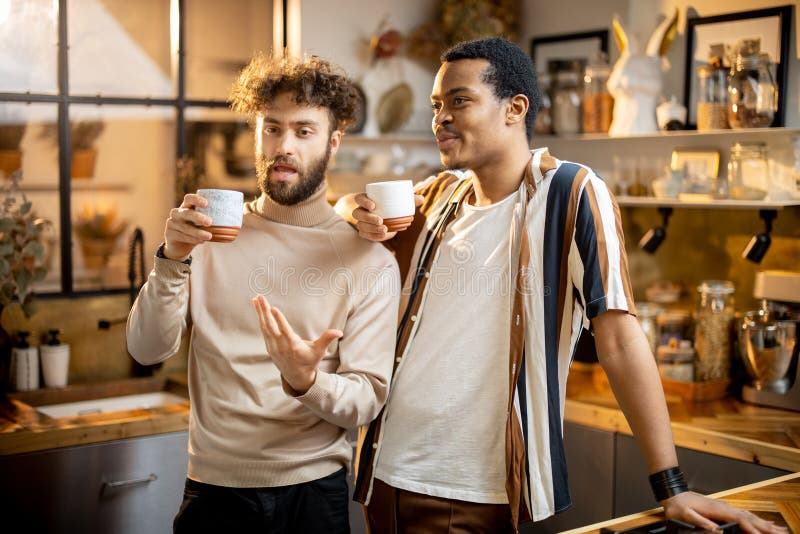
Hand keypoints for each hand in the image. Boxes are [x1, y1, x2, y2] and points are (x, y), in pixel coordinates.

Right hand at [163, 193, 212, 260]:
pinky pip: (182, 236)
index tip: (207, 204)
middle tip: (210, 222)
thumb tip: (238, 216)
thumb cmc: (195, 231)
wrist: (180, 246)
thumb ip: (215, 220)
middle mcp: (177, 213)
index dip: (197, 199)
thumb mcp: (202, 224)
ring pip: (186, 227)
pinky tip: (201, 241)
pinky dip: (193, 239)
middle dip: (198, 217)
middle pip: (187, 213)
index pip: (189, 198)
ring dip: (198, 232)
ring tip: (209, 236)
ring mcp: (171, 223)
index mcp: (186, 207)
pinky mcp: (169, 234)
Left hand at [252, 295, 342, 393]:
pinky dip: (261, 319)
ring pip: (265, 327)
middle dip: (265, 311)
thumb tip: (339, 332)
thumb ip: (327, 339)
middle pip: (271, 326)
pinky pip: (264, 330)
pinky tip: (258, 309)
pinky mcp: (269, 346)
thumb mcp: (319, 351)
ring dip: (260, 312)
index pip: (285, 331)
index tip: (273, 308)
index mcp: (294, 346)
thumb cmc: (310, 361)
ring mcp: (273, 347)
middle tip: (260, 297)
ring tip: (256, 299)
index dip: (279, 320)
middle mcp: (281, 346)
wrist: (297, 376)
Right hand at [352, 193, 423, 241]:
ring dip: (372, 228)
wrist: (384, 218)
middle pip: (358, 213)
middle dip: (369, 218)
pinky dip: (373, 236)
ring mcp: (361, 222)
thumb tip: (421, 199)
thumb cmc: (391, 206)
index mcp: (367, 200)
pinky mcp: (364, 231)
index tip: (374, 205)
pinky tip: (382, 236)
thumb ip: (409, 199)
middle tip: (381, 220)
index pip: (359, 198)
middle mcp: (361, 210)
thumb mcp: (398, 201)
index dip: (364, 201)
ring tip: (384, 230)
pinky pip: (365, 235)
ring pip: (361, 225)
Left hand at [662, 491, 787, 532]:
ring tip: (779, 529)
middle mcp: (724, 507)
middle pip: (749, 517)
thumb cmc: (678, 506)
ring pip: (749, 516)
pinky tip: (762, 523)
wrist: (673, 494)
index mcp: (717, 510)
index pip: (739, 520)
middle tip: (782, 533)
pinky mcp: (724, 509)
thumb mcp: (685, 515)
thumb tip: (717, 531)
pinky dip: (756, 519)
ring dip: (764, 523)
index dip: (752, 528)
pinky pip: (744, 515)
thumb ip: (701, 522)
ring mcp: (725, 507)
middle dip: (765, 526)